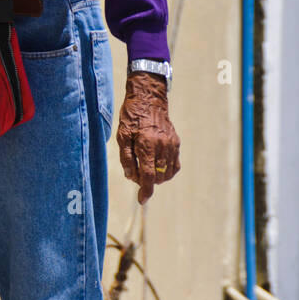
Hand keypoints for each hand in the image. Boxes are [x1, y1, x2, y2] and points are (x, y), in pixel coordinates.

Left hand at [116, 72, 180, 203]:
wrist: (149, 99)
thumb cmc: (131, 117)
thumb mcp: (122, 136)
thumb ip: (126, 159)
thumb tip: (131, 177)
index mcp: (147, 145)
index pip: (148, 176)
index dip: (145, 191)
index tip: (141, 200)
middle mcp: (162, 147)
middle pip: (158, 177)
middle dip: (147, 182)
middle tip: (135, 172)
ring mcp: (172, 145)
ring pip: (168, 173)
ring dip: (157, 177)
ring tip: (145, 166)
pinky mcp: (176, 143)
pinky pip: (175, 165)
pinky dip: (166, 171)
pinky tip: (156, 165)